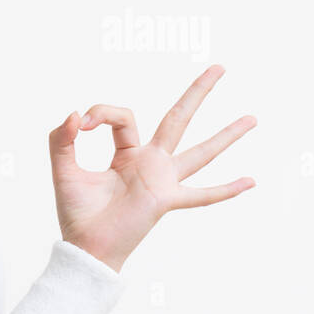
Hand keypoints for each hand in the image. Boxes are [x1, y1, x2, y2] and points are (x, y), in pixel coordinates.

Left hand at [48, 64, 256, 272]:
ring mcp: (162, 181)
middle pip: (178, 119)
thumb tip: (74, 114)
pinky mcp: (165, 200)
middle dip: (198, 93)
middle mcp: (150, 163)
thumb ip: (60, 140)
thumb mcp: (63, 170)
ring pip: (200, 152)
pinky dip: (225, 190)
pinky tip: (250, 181)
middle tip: (220, 66)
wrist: (84, 246)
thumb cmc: (77, 212)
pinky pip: (201, 195)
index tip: (81, 124)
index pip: (123, 118)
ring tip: (252, 118)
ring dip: (227, 136)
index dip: (101, 113)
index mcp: (127, 154)